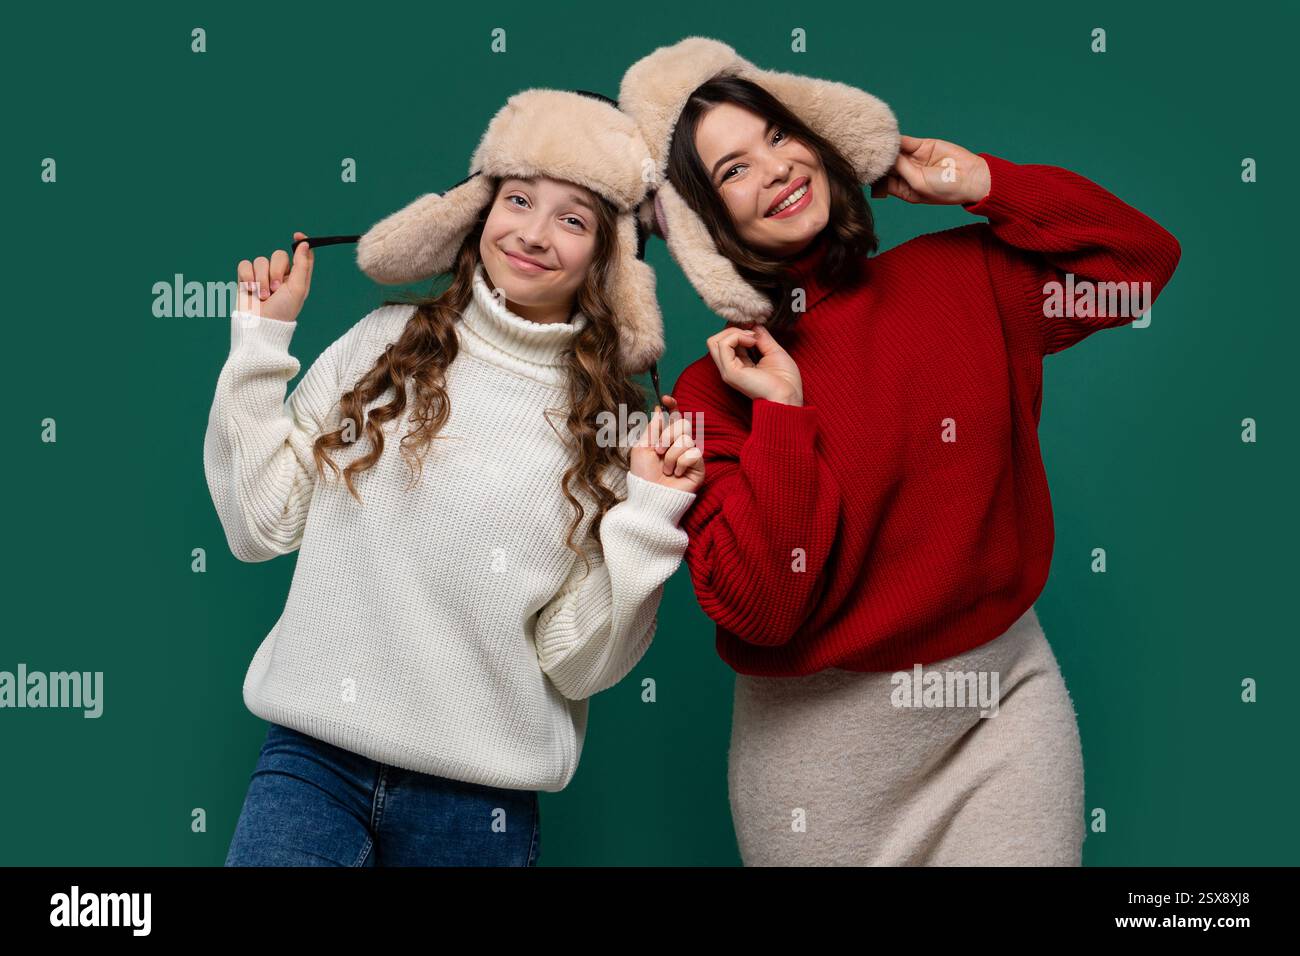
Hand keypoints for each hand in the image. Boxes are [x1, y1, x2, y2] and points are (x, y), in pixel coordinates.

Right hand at [236, 230, 313, 322]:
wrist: (259, 325)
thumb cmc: (282, 311)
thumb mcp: (297, 289)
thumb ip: (302, 265)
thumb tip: (305, 244)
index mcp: (296, 277)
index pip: (301, 254)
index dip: (300, 243)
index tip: (297, 236)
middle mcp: (280, 275)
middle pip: (279, 255)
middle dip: (276, 271)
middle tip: (276, 289)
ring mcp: (262, 276)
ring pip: (261, 260)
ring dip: (261, 279)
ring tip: (263, 296)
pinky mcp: (246, 278)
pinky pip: (245, 264)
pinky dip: (247, 277)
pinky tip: (250, 290)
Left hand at [629, 396, 703, 494]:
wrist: (650, 496)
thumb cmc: (643, 476)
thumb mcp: (641, 448)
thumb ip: (651, 429)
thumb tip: (658, 409)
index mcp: (666, 438)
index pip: (675, 417)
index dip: (673, 406)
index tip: (665, 398)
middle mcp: (680, 444)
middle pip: (683, 424)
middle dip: (667, 436)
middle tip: (658, 452)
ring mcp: (690, 455)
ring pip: (687, 439)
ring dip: (671, 455)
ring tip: (666, 469)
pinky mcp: (699, 466)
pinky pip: (693, 454)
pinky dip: (680, 464)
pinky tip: (676, 474)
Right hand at [706, 324, 802, 405]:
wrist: (788, 396)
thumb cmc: (785, 380)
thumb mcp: (773, 351)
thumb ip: (762, 337)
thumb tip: (754, 324)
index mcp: (738, 365)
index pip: (725, 342)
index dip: (737, 329)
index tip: (754, 327)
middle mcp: (729, 368)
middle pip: (715, 340)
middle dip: (733, 329)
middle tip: (752, 332)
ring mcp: (727, 371)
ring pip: (714, 341)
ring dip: (734, 332)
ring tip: (752, 337)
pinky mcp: (730, 372)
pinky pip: (723, 344)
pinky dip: (737, 336)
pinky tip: (752, 341)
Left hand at [870, 135, 989, 205]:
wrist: (970, 177)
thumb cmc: (944, 189)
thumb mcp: (918, 183)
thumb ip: (902, 169)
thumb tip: (888, 156)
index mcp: (904, 190)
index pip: (883, 181)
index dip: (874, 174)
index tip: (862, 167)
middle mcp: (907, 174)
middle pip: (887, 165)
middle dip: (877, 160)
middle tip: (862, 152)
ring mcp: (915, 159)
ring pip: (895, 152)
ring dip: (886, 148)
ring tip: (873, 142)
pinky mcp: (923, 146)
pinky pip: (906, 141)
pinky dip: (897, 139)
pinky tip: (887, 137)